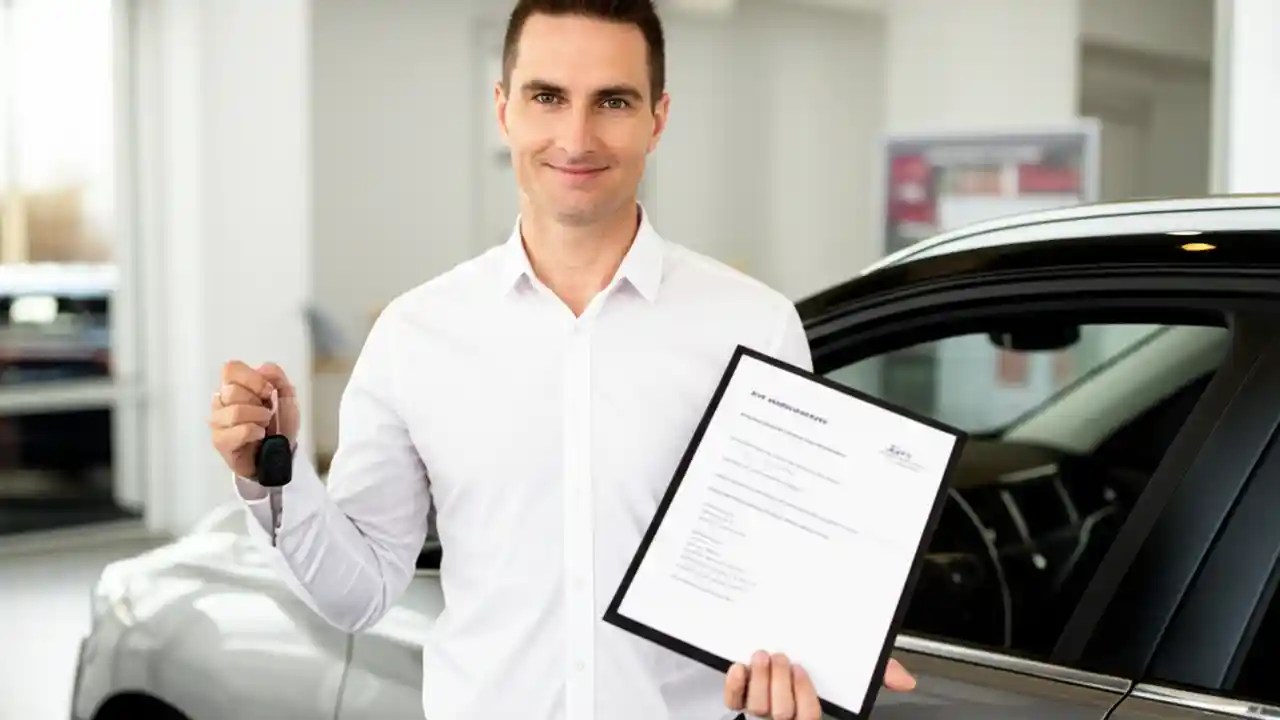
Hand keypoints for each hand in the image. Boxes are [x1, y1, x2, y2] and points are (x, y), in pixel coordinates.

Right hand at [209, 361, 300, 478]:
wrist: (280, 455)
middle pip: (233, 391)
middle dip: (258, 403)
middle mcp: (221, 401)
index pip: (231, 369)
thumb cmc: (280, 424)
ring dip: (258, 418)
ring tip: (264, 426)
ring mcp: (217, 421)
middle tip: (266, 414)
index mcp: (235, 385)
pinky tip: (259, 436)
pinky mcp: (219, 441)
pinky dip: (255, 432)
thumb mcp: (286, 397)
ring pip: (235, 412)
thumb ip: (277, 377)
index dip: (252, 379)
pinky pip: (240, 430)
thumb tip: (263, 368)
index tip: (268, 392)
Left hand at [724, 651, 915, 719]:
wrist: (784, 659)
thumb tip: (905, 680)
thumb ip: (876, 674)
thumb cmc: (814, 670)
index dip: (803, 694)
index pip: (808, 717)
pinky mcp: (740, 701)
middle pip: (780, 713)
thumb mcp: (848, 672)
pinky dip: (735, 684)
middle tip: (781, 656)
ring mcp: (760, 710)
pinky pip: (734, 702)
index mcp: (809, 711)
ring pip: (757, 707)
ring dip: (759, 679)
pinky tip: (740, 667)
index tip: (801, 668)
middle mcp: (785, 715)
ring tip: (762, 655)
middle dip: (779, 682)